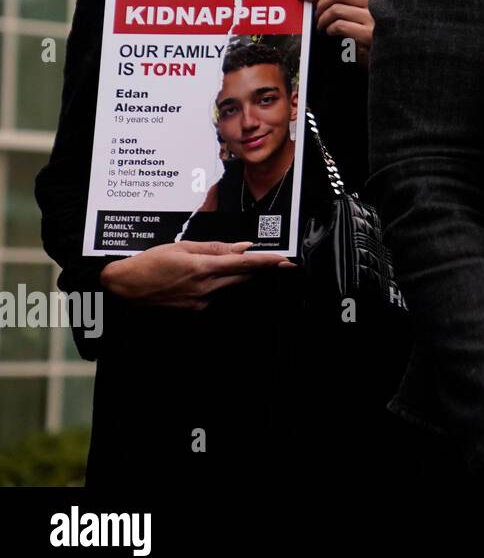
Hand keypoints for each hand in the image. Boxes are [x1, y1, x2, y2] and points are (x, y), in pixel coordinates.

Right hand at [99, 240, 293, 309]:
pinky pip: (215, 294)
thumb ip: (215, 248)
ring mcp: (200, 302)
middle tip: (263, 260)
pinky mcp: (195, 310)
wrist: (125, 287)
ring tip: (209, 265)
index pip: (244, 265)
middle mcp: (204, 288)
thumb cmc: (150, 262)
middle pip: (241, 277)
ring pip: (229, 286)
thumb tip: (243, 247)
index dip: (267, 263)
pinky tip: (197, 278)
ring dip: (232, 275)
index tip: (285, 261)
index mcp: (202, 268)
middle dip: (252, 268)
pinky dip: (215, 284)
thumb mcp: (182, 247)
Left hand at [289, 0, 381, 62]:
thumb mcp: (359, 9)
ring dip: (322, 19)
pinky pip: (340, 25)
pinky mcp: (370, 35)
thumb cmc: (372, 30)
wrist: (394, 54)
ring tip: (322, 27)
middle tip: (315, 15)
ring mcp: (375, 17)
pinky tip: (331, 34)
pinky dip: (330, 29)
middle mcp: (379, 0)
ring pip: (336, 8)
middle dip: (319, 3)